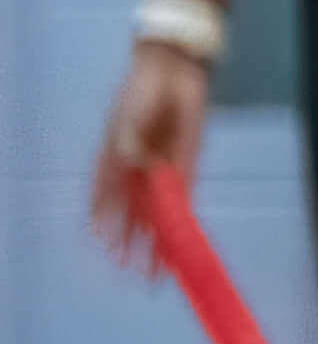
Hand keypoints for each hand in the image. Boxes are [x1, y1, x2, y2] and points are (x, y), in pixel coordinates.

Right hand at [87, 42, 211, 268]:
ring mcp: (163, 170)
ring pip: (158, 213)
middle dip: (133, 243)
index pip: (105, 203)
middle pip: (133, 215)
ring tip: (156, 269)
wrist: (171, 72)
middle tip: (132, 271)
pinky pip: (185, 195)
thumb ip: (129, 146)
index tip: (102, 247)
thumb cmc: (140, 94)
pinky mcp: (189, 163)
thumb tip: (137, 164)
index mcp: (112, 164)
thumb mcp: (126, 122)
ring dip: (157, 240)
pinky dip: (181, 217)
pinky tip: (179, 237)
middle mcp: (136, 173)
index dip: (104, 226)